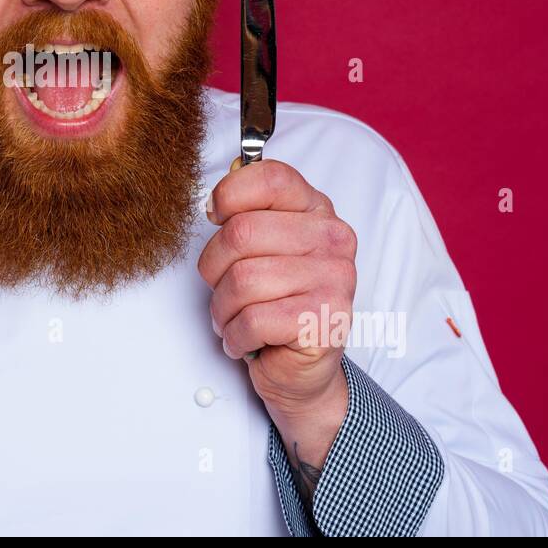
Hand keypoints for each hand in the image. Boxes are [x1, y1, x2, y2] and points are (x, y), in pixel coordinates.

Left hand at [198, 157, 356, 417]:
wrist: (299, 369)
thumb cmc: (273, 302)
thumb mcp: (260, 248)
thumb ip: (244, 214)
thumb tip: (215, 200)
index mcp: (316, 211)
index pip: (270, 178)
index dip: (229, 195)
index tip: (216, 217)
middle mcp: (332, 240)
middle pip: (241, 232)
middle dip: (214, 267)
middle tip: (222, 288)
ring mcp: (334, 280)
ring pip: (242, 280)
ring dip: (223, 308)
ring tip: (234, 318)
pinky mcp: (323, 321)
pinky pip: (253, 320)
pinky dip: (235, 336)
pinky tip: (246, 339)